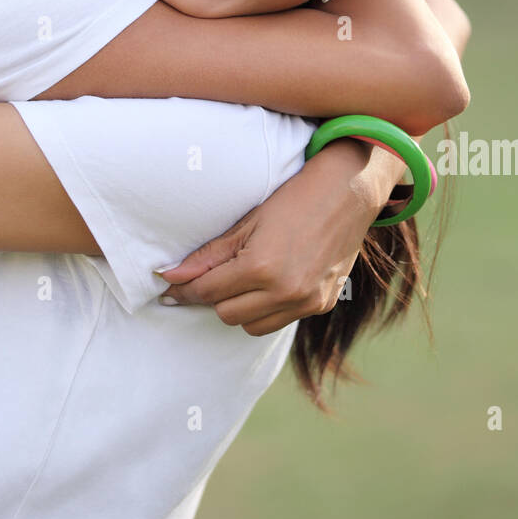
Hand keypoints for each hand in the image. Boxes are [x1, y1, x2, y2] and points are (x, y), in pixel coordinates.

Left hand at [155, 141, 393, 335]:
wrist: (348, 192)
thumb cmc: (293, 198)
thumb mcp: (247, 222)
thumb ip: (209, 255)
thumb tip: (169, 277)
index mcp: (262, 267)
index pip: (208, 292)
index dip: (185, 289)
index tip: (170, 287)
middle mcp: (286, 292)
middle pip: (227, 315)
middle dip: (214, 297)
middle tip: (213, 275)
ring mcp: (306, 302)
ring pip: (251, 326)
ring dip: (240, 308)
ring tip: (242, 280)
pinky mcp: (321, 305)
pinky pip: (279, 321)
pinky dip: (267, 309)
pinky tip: (269, 284)